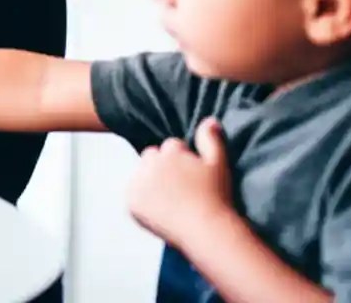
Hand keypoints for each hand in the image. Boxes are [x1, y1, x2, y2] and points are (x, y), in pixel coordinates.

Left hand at [128, 118, 234, 246]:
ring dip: (150, 181)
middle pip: (152, 156)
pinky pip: (133, 194)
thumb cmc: (216, 196)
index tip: (193, 178)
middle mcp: (150, 163)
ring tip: (172, 199)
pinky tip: (161, 208)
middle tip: (181, 188)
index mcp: (170, 152)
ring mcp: (139, 183)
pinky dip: (142, 199)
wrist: (206, 230)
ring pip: (142, 174)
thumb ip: (211, 139)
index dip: (184, 162)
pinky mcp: (131, 202)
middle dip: (163, 166)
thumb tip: (209, 120)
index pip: (172, 147)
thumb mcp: (219, 163)